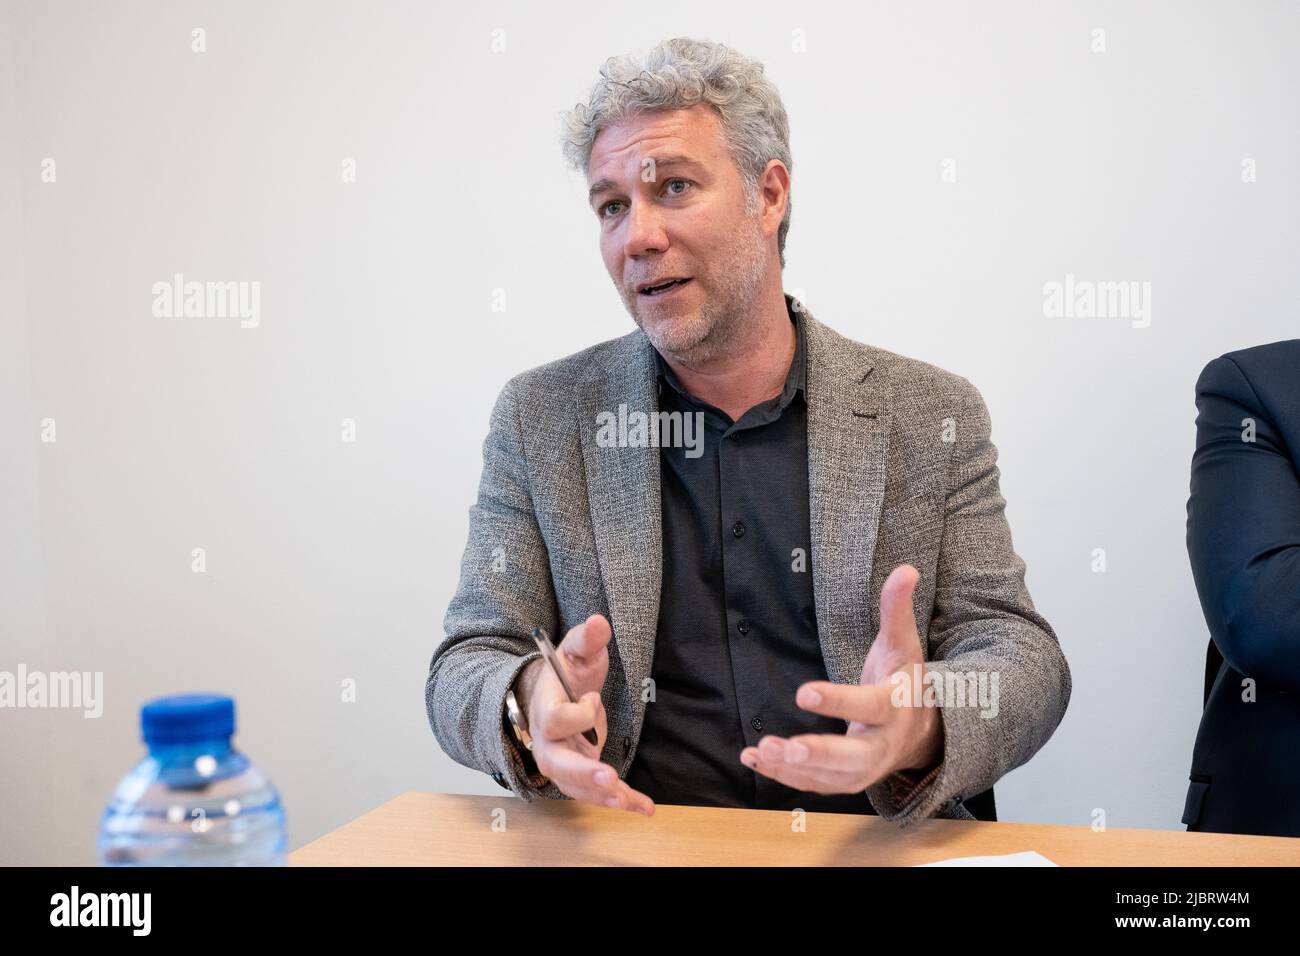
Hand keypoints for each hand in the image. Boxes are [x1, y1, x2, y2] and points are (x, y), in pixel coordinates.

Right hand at [518, 614, 654, 815]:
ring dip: (603, 795)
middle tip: (610, 779)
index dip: (576, 714)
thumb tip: (599, 622)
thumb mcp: (578, 650)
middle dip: (584, 774)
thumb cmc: (568, 670)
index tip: (595, 697)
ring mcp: (564, 760)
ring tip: (628, 800)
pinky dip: (623, 801)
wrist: (558, 692)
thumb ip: (587, 638)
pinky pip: (597, 793)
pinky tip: (644, 808)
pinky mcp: (581, 774)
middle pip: (558, 764)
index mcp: (545, 708)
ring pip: (577, 786)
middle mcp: (548, 741)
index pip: (554, 720)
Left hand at [738, 564, 943, 793]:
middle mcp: (883, 743)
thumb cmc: (905, 681)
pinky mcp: (846, 780)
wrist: (923, 732)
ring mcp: (865, 768)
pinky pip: (815, 785)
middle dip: (819, 754)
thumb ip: (896, 609)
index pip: (870, 706)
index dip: (838, 701)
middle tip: (785, 747)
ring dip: (794, 769)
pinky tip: (754, 759)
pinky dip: (784, 777)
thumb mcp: (903, 644)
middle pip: (854, 756)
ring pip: (831, 777)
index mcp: (896, 706)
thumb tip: (905, 569)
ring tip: (761, 751)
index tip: (802, 692)